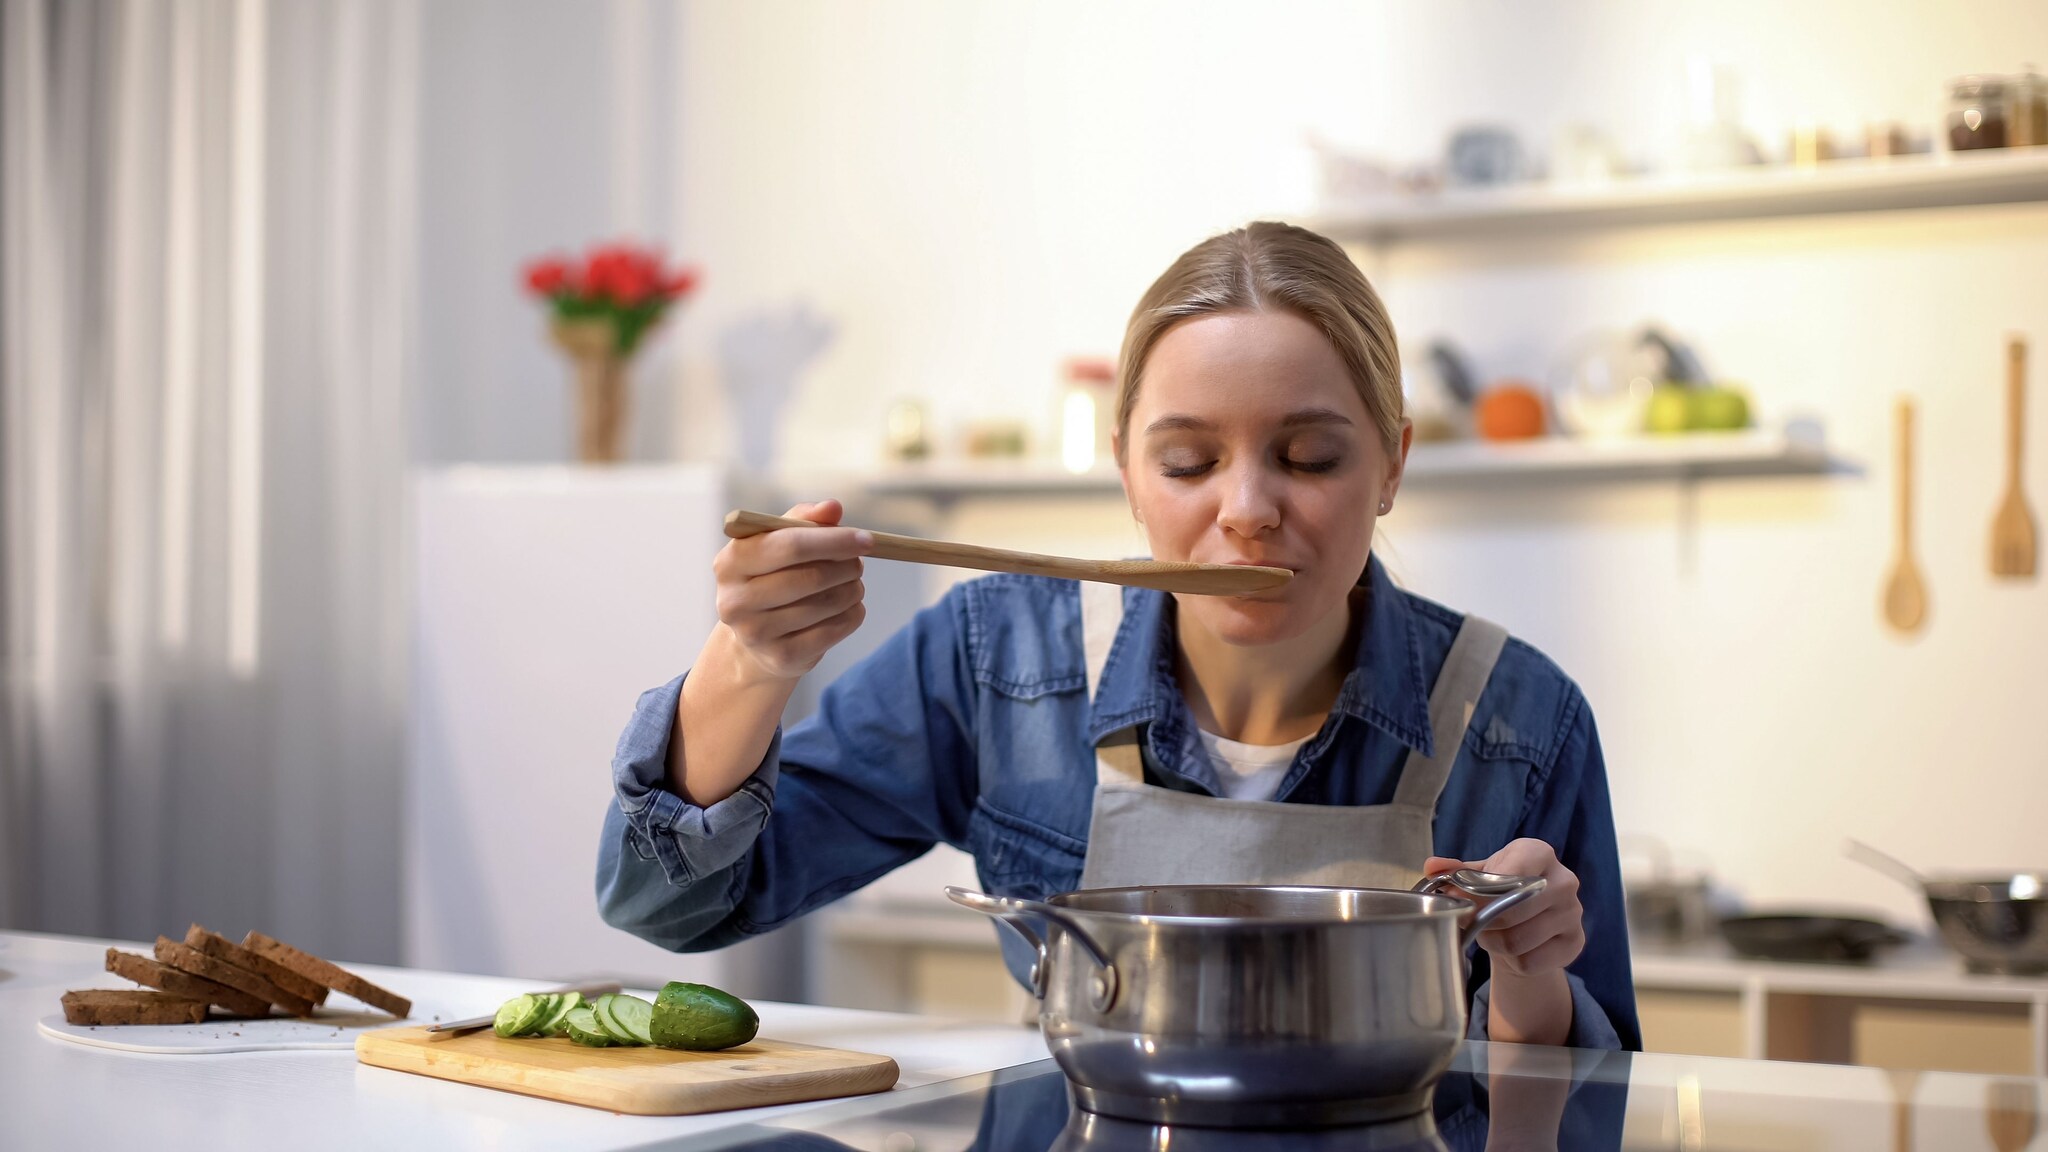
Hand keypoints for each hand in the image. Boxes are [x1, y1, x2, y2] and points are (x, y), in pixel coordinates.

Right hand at [712, 499, 870, 682]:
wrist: (758, 637)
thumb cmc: (773, 576)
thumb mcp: (780, 542)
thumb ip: (805, 519)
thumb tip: (832, 507)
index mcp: (730, 562)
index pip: (790, 545)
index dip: (834, 540)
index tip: (866, 539)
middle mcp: (734, 600)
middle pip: (811, 577)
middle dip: (846, 567)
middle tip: (859, 564)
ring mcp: (755, 633)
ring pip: (827, 604)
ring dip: (852, 590)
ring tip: (853, 584)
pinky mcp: (781, 657)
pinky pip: (834, 631)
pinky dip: (852, 615)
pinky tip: (849, 607)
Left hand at [1425, 838, 1584, 978]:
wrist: (1532, 920)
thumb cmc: (1503, 889)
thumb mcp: (1481, 872)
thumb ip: (1456, 870)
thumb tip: (1432, 866)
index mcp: (1538, 853)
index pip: (1509, 875)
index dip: (1479, 893)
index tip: (1462, 900)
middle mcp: (1563, 880)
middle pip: (1509, 912)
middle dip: (1482, 921)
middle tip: (1474, 921)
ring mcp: (1573, 913)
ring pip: (1517, 941)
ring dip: (1494, 943)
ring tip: (1491, 933)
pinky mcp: (1575, 942)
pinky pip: (1529, 962)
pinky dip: (1512, 961)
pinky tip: (1512, 949)